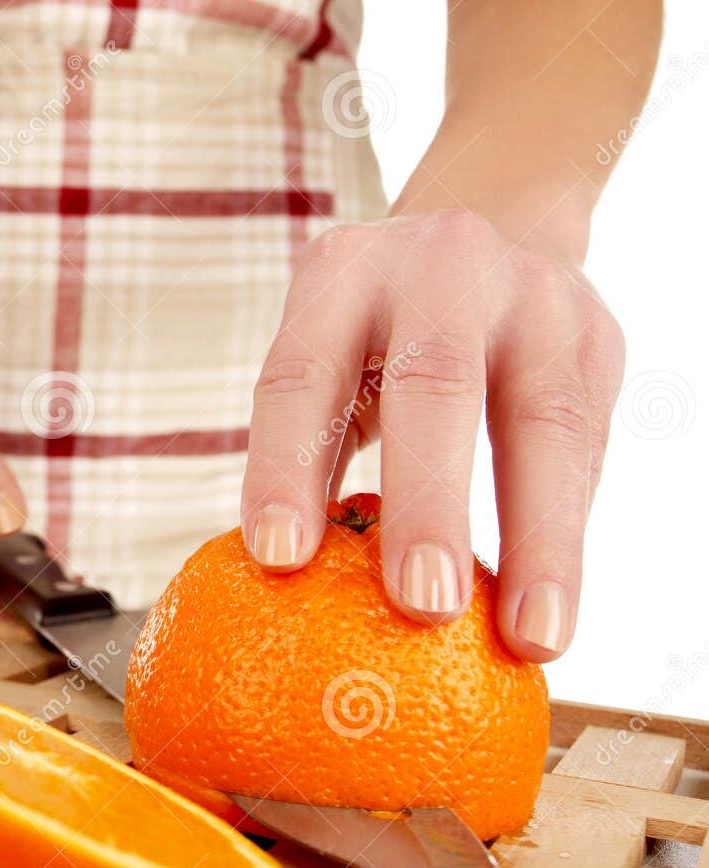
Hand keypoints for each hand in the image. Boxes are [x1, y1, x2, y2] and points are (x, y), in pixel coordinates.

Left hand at [241, 208, 624, 660]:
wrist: (495, 225)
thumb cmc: (377, 334)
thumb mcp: (329, 355)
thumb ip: (311, 448)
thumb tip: (287, 585)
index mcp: (340, 276)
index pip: (300, 377)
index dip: (284, 468)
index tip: (277, 560)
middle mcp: (438, 268)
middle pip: (434, 385)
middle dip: (428, 502)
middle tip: (420, 605)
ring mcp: (531, 293)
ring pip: (545, 421)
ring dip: (539, 539)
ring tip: (529, 637)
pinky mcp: (596, 337)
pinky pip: (586, 446)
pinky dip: (568, 529)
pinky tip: (552, 605)